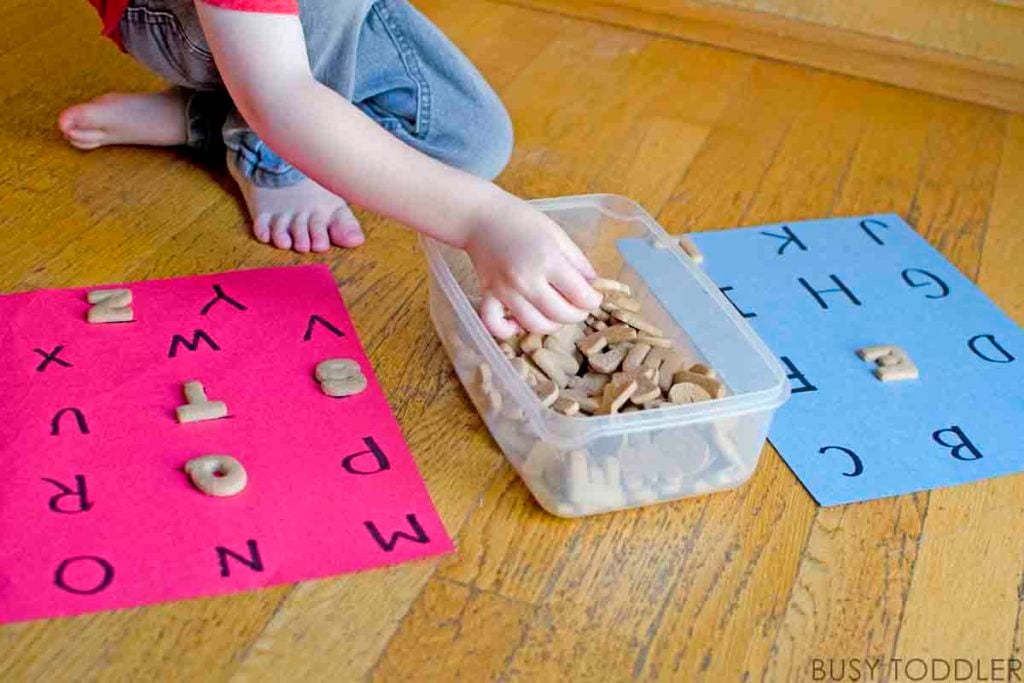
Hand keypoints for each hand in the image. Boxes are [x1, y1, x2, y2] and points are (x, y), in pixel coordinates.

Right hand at [462, 192, 602, 337]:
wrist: (482, 217)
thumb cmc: (523, 221)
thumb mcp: (559, 236)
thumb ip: (579, 263)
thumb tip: (593, 287)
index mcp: (548, 260)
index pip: (581, 296)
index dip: (594, 300)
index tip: (594, 297)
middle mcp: (527, 280)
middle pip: (561, 315)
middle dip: (577, 314)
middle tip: (579, 306)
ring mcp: (505, 291)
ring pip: (535, 325)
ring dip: (552, 325)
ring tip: (556, 313)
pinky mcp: (488, 296)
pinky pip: (496, 325)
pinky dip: (508, 331)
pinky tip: (518, 324)